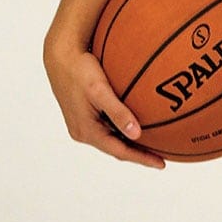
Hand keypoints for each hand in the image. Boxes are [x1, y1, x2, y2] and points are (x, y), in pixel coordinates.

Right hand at [44, 38, 165, 169]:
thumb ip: (117, 112)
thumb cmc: (80, 70)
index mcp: (86, 131)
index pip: (119, 151)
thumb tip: (136, 134)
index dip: (141, 159)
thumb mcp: (100, 91)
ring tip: (153, 144)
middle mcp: (83, 132)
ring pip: (111, 139)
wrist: (60, 57)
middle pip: (116, 148)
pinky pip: (107, 127)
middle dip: (138, 154)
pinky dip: (122, 129)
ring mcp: (83, 124)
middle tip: (161, 158)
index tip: (161, 164)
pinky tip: (136, 123)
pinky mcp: (84, 115)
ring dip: (130, 142)